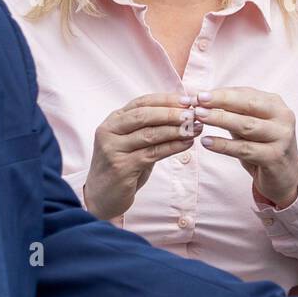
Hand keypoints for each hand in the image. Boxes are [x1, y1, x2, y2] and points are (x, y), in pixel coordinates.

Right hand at [82, 92, 200, 219]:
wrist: (102, 197)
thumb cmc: (123, 166)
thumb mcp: (133, 142)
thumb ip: (150, 127)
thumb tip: (183, 112)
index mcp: (113, 121)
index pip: (141, 102)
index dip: (165, 100)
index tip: (188, 100)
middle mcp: (109, 131)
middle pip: (144, 116)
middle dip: (171, 113)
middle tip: (193, 114)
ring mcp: (113, 149)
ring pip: (150, 134)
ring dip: (176, 130)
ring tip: (195, 128)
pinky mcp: (121, 167)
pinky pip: (152, 153)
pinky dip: (173, 147)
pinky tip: (187, 144)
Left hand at [193, 87, 297, 208]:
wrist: (285, 176)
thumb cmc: (262, 146)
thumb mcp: (249, 125)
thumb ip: (231, 112)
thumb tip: (200, 99)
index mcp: (275, 105)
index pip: (246, 94)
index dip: (222, 93)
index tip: (199, 94)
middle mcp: (282, 118)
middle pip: (248, 105)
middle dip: (221, 101)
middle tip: (198, 101)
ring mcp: (281, 138)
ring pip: (247, 126)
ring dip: (220, 119)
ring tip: (199, 117)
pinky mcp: (275, 157)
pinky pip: (245, 149)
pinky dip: (224, 145)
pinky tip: (207, 142)